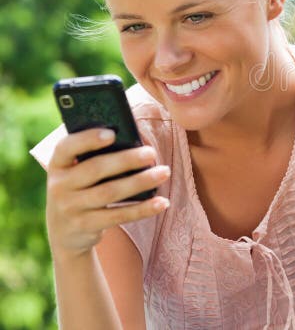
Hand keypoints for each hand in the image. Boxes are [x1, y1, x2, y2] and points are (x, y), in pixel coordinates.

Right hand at [45, 128, 169, 259]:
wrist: (65, 233)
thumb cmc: (81, 189)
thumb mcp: (77, 174)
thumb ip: (95, 158)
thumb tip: (135, 142)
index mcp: (58, 165)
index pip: (66, 147)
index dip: (87, 139)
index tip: (112, 133)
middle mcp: (59, 186)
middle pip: (95, 169)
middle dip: (126, 160)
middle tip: (152, 153)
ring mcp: (70, 208)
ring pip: (110, 192)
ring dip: (140, 181)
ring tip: (164, 172)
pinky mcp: (85, 226)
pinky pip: (118, 216)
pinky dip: (142, 209)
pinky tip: (162, 202)